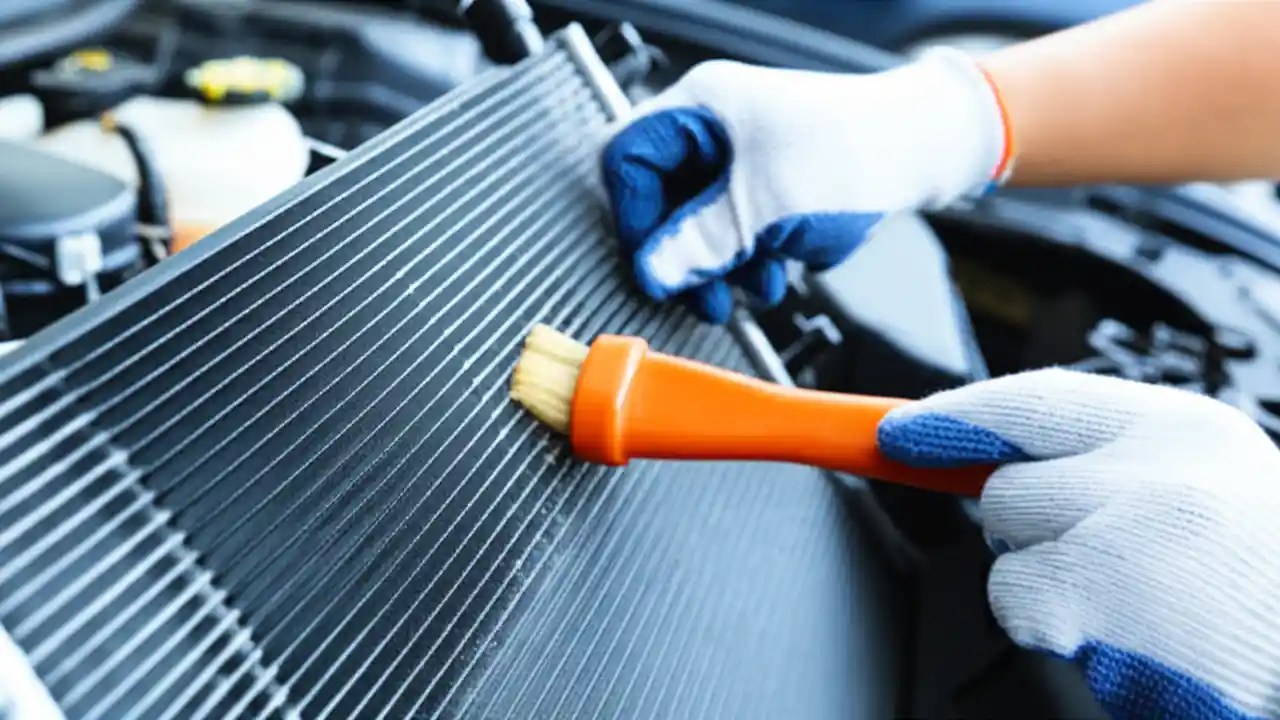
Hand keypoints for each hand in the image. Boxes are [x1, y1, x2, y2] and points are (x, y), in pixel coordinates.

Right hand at [599, 50, 1008, 321]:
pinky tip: (773, 276)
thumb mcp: (767, 207)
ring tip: (750, 290)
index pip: (627, 159)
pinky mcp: (764, 182)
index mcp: (701, 108)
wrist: (927, 149)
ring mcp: (738, 154)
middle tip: (702, 294)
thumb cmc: (857, 151)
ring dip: (718, 264)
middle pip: (660, 196)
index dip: (634, 218)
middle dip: (682, 253)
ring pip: (695, 219)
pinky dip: (745, 258)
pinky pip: (731, 226)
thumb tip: (651, 272)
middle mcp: (713, 127)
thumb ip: (701, 242)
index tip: (655, 266)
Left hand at [877, 369, 1279, 719]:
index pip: (1037, 401)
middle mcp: (1152, 466)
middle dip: (1028, 533)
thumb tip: (1004, 466)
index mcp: (1185, 430)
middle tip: (1102, 568)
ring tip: (1138, 609)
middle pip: (1007, 485)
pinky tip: (1128, 643)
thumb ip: (1118, 464)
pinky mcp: (1097, 597)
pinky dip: (1053, 629)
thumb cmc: (1267, 595)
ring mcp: (1124, 528)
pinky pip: (1016, 602)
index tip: (897, 430)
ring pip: (1007, 545)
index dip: (957, 416)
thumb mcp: (1212, 492)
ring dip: (1048, 584)